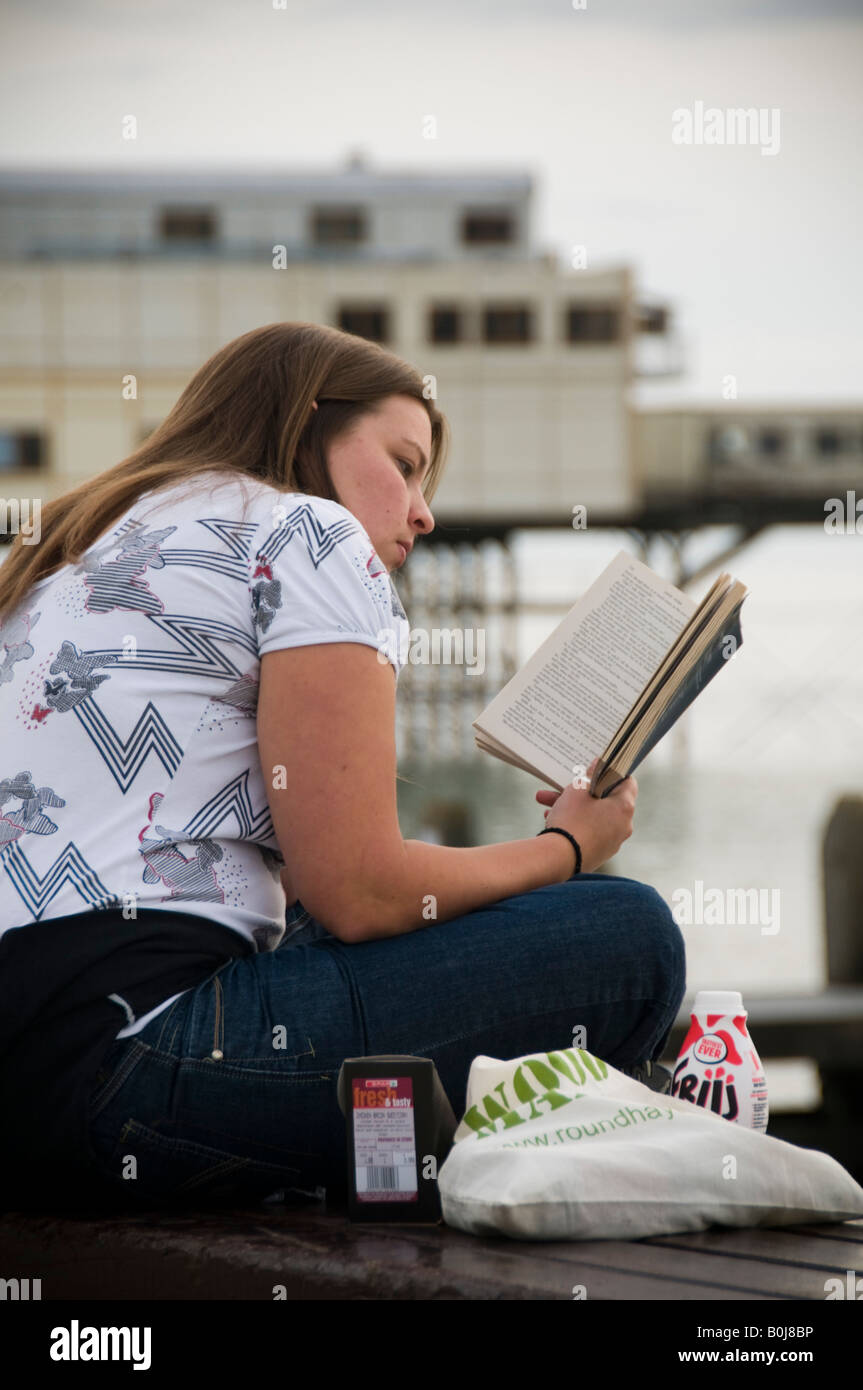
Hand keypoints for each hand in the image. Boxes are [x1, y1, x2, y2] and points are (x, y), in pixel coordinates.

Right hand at [535, 757, 636, 872]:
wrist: (559, 859)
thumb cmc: (571, 820)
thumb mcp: (578, 790)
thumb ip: (589, 775)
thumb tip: (598, 765)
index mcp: (624, 807)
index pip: (627, 781)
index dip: (612, 771)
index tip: (596, 768)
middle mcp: (623, 825)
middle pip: (605, 800)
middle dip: (580, 790)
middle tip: (562, 784)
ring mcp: (612, 842)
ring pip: (593, 816)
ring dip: (572, 807)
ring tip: (546, 802)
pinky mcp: (599, 854)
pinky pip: (588, 832)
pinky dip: (574, 823)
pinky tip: (551, 820)